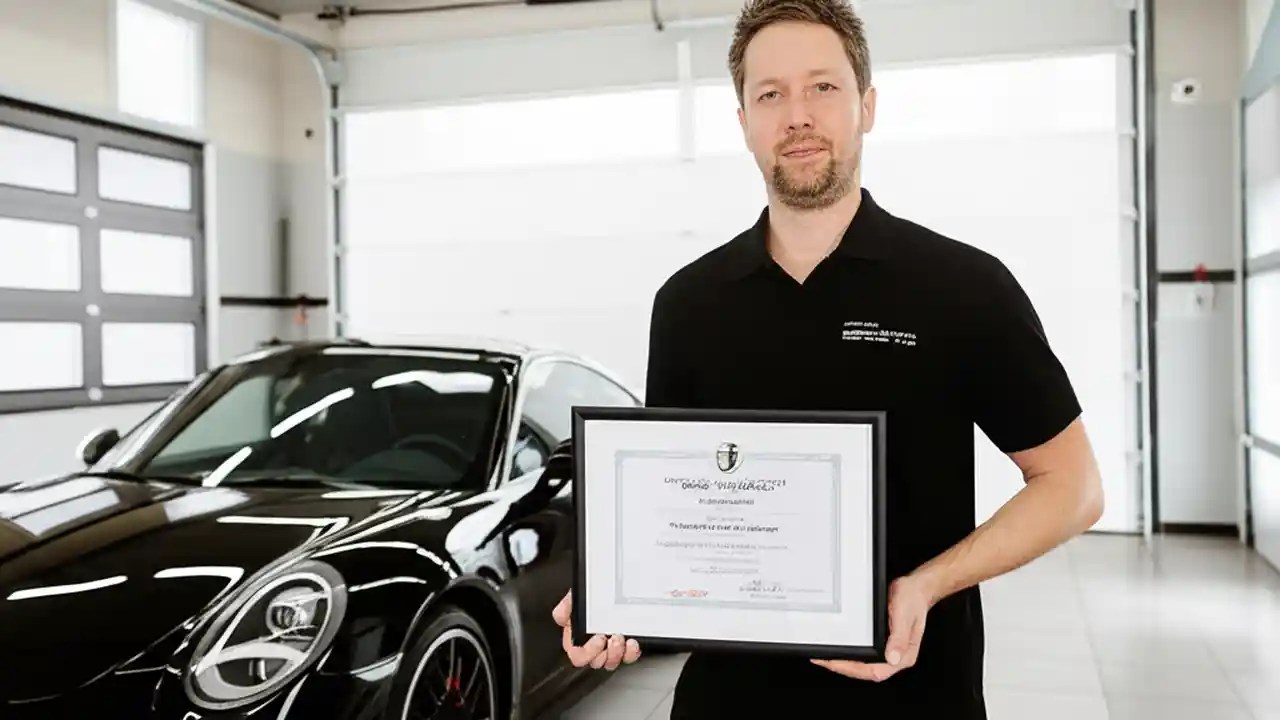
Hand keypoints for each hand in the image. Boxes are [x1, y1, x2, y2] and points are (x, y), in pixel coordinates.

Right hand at [552, 591, 641, 670]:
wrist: (610, 587)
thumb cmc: (592, 595)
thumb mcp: (577, 595)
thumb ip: (567, 605)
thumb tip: (561, 615)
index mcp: (577, 638)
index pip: (578, 656)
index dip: (588, 652)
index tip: (599, 638)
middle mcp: (592, 646)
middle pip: (596, 662)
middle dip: (606, 653)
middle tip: (613, 638)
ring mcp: (608, 648)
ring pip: (611, 662)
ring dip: (618, 653)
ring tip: (621, 638)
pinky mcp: (624, 647)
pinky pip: (628, 657)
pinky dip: (631, 653)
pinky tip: (632, 642)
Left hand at [811, 574, 933, 682]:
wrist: (916, 589)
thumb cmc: (913, 600)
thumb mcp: (905, 615)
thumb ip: (900, 637)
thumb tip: (892, 658)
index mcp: (905, 655)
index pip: (876, 671)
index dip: (853, 669)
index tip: (835, 662)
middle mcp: (897, 656)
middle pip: (866, 670)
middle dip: (843, 667)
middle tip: (822, 659)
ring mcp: (889, 650)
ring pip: (864, 664)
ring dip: (844, 663)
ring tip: (825, 657)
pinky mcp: (882, 643)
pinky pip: (865, 654)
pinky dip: (850, 653)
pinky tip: (840, 649)